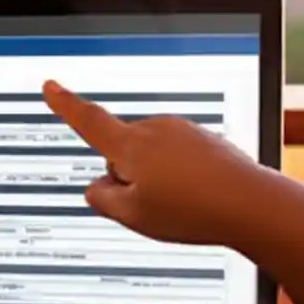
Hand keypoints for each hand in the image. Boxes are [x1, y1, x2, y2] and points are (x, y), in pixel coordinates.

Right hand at [42, 80, 272, 244]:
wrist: (251, 204)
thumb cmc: (192, 210)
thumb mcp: (132, 216)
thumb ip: (102, 199)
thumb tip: (96, 186)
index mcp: (131, 145)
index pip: (88, 121)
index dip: (65, 105)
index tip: (51, 87)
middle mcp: (155, 129)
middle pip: (122, 150)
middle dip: (127, 175)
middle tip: (151, 205)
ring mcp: (182, 131)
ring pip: (151, 154)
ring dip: (156, 176)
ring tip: (181, 204)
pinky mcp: (204, 138)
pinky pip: (178, 156)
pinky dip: (181, 174)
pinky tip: (198, 197)